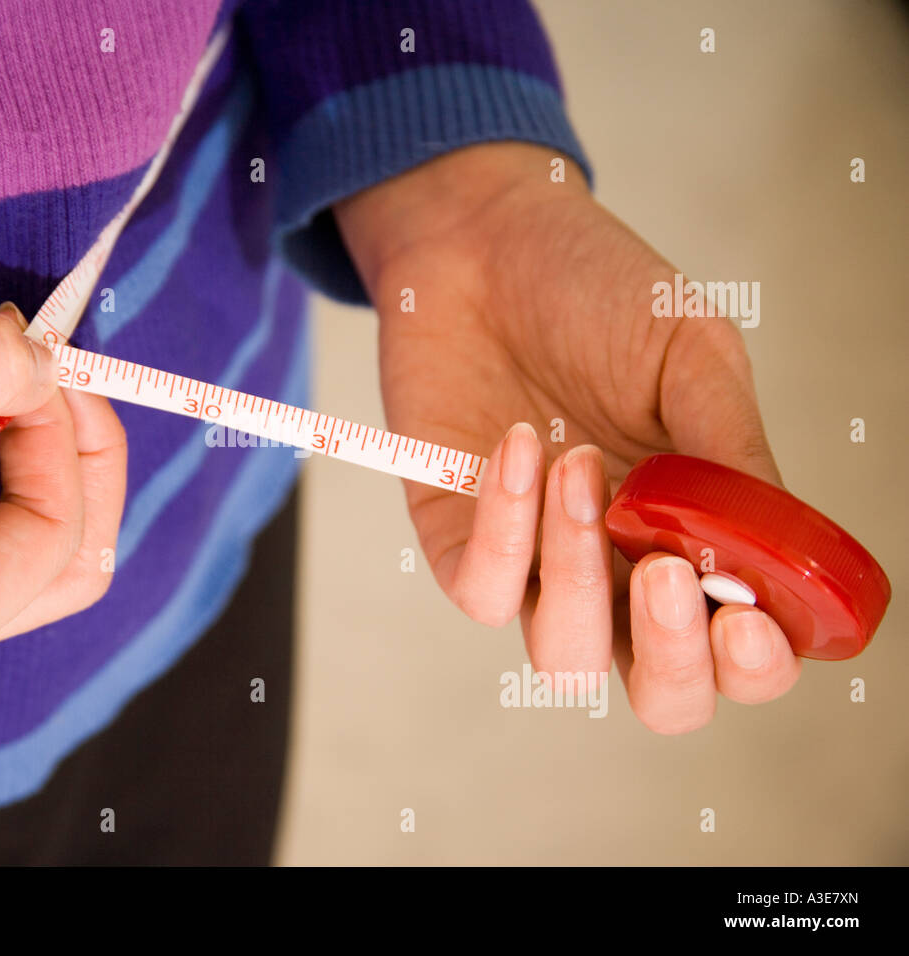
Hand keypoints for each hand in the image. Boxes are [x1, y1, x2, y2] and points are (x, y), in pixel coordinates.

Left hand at [334, 142, 800, 733]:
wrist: (483, 243)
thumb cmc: (595, 292)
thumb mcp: (690, 355)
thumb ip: (730, 454)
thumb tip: (767, 554)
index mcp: (698, 534)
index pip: (739, 650)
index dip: (751, 665)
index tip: (748, 617)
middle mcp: (623, 567)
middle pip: (659, 693)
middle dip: (673, 660)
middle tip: (673, 577)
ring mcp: (538, 562)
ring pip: (565, 657)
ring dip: (581, 576)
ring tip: (578, 464)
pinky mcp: (458, 539)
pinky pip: (482, 590)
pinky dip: (506, 529)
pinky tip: (520, 444)